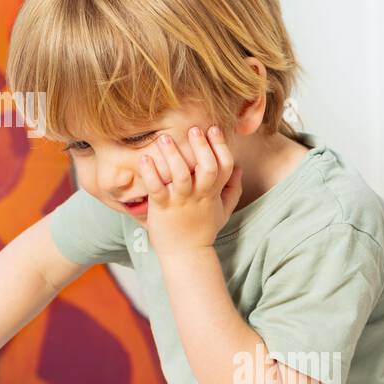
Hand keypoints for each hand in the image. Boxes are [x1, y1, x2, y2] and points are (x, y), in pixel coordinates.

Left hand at [138, 125, 242, 254]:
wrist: (185, 254)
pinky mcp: (161, 208)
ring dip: (173, 156)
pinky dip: (150, 173)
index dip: (221, 147)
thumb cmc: (203, 229)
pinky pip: (156, 188)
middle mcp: (199, 196)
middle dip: (202, 148)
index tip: (213, 129)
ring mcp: (180, 202)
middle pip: (207, 169)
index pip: (225, 167)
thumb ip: (232, 189)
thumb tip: (239, 167)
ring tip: (164, 139)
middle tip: (193, 129)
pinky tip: (144, 159)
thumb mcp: (223, 210)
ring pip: (180, 176)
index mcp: (213, 193)